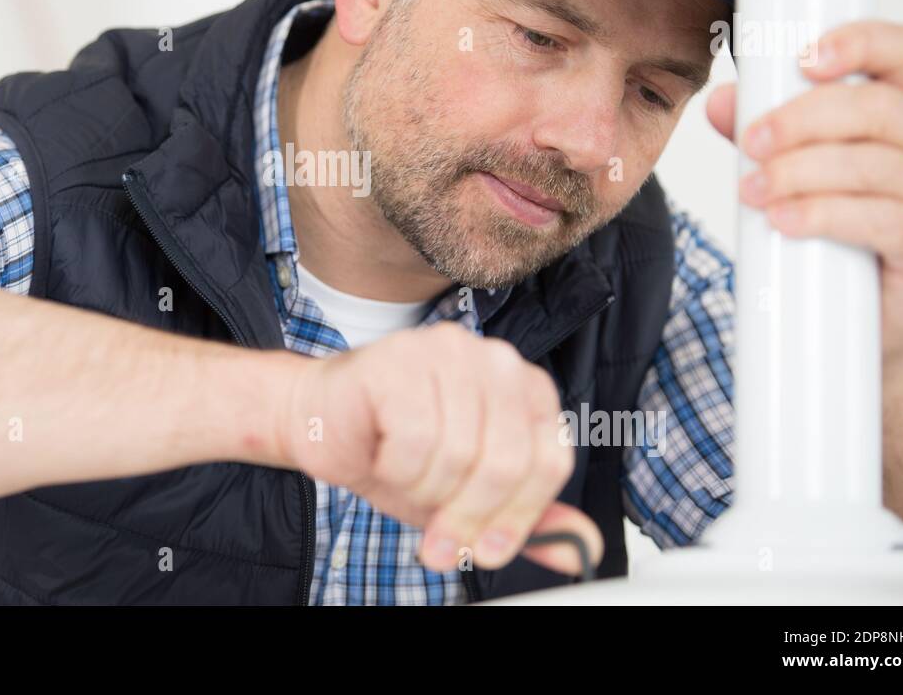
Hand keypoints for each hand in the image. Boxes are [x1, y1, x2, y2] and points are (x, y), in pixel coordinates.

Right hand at [275, 321, 602, 575]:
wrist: (320, 422)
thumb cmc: (394, 451)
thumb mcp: (468, 496)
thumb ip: (525, 516)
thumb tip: (582, 551)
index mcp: (523, 387)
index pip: (550, 460)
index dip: (519, 517)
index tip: (486, 549)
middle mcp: (493, 359)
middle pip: (508, 460)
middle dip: (470, 515)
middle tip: (439, 543)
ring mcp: (446, 350)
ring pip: (459, 453)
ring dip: (424, 489)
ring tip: (403, 476)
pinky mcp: (399, 358)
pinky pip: (414, 438)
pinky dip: (395, 467)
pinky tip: (382, 454)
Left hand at [706, 20, 902, 374]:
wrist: (866, 329)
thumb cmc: (838, 242)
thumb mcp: (799, 176)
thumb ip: (764, 135)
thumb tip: (723, 102)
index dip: (860, 41)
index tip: (804, 58)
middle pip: (877, 108)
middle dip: (804, 119)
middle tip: (752, 142)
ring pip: (871, 165)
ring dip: (801, 173)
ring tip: (754, 191)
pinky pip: (879, 220)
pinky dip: (823, 215)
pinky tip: (784, 221)